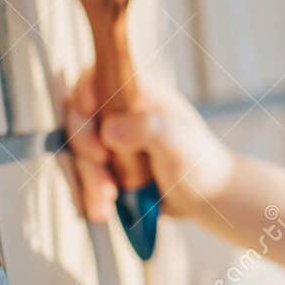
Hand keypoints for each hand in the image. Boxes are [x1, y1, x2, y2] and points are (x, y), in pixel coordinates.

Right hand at [63, 68, 234, 221]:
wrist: (206, 198)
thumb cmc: (200, 162)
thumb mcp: (179, 143)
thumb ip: (149, 129)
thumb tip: (109, 129)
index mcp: (140, 93)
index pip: (101, 75)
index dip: (87, 88)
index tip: (89, 111)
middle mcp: (121, 113)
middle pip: (80, 116)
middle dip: (84, 144)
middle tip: (102, 163)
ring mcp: (110, 141)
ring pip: (78, 151)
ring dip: (88, 177)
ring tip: (108, 199)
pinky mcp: (106, 167)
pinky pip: (83, 177)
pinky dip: (88, 194)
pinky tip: (102, 209)